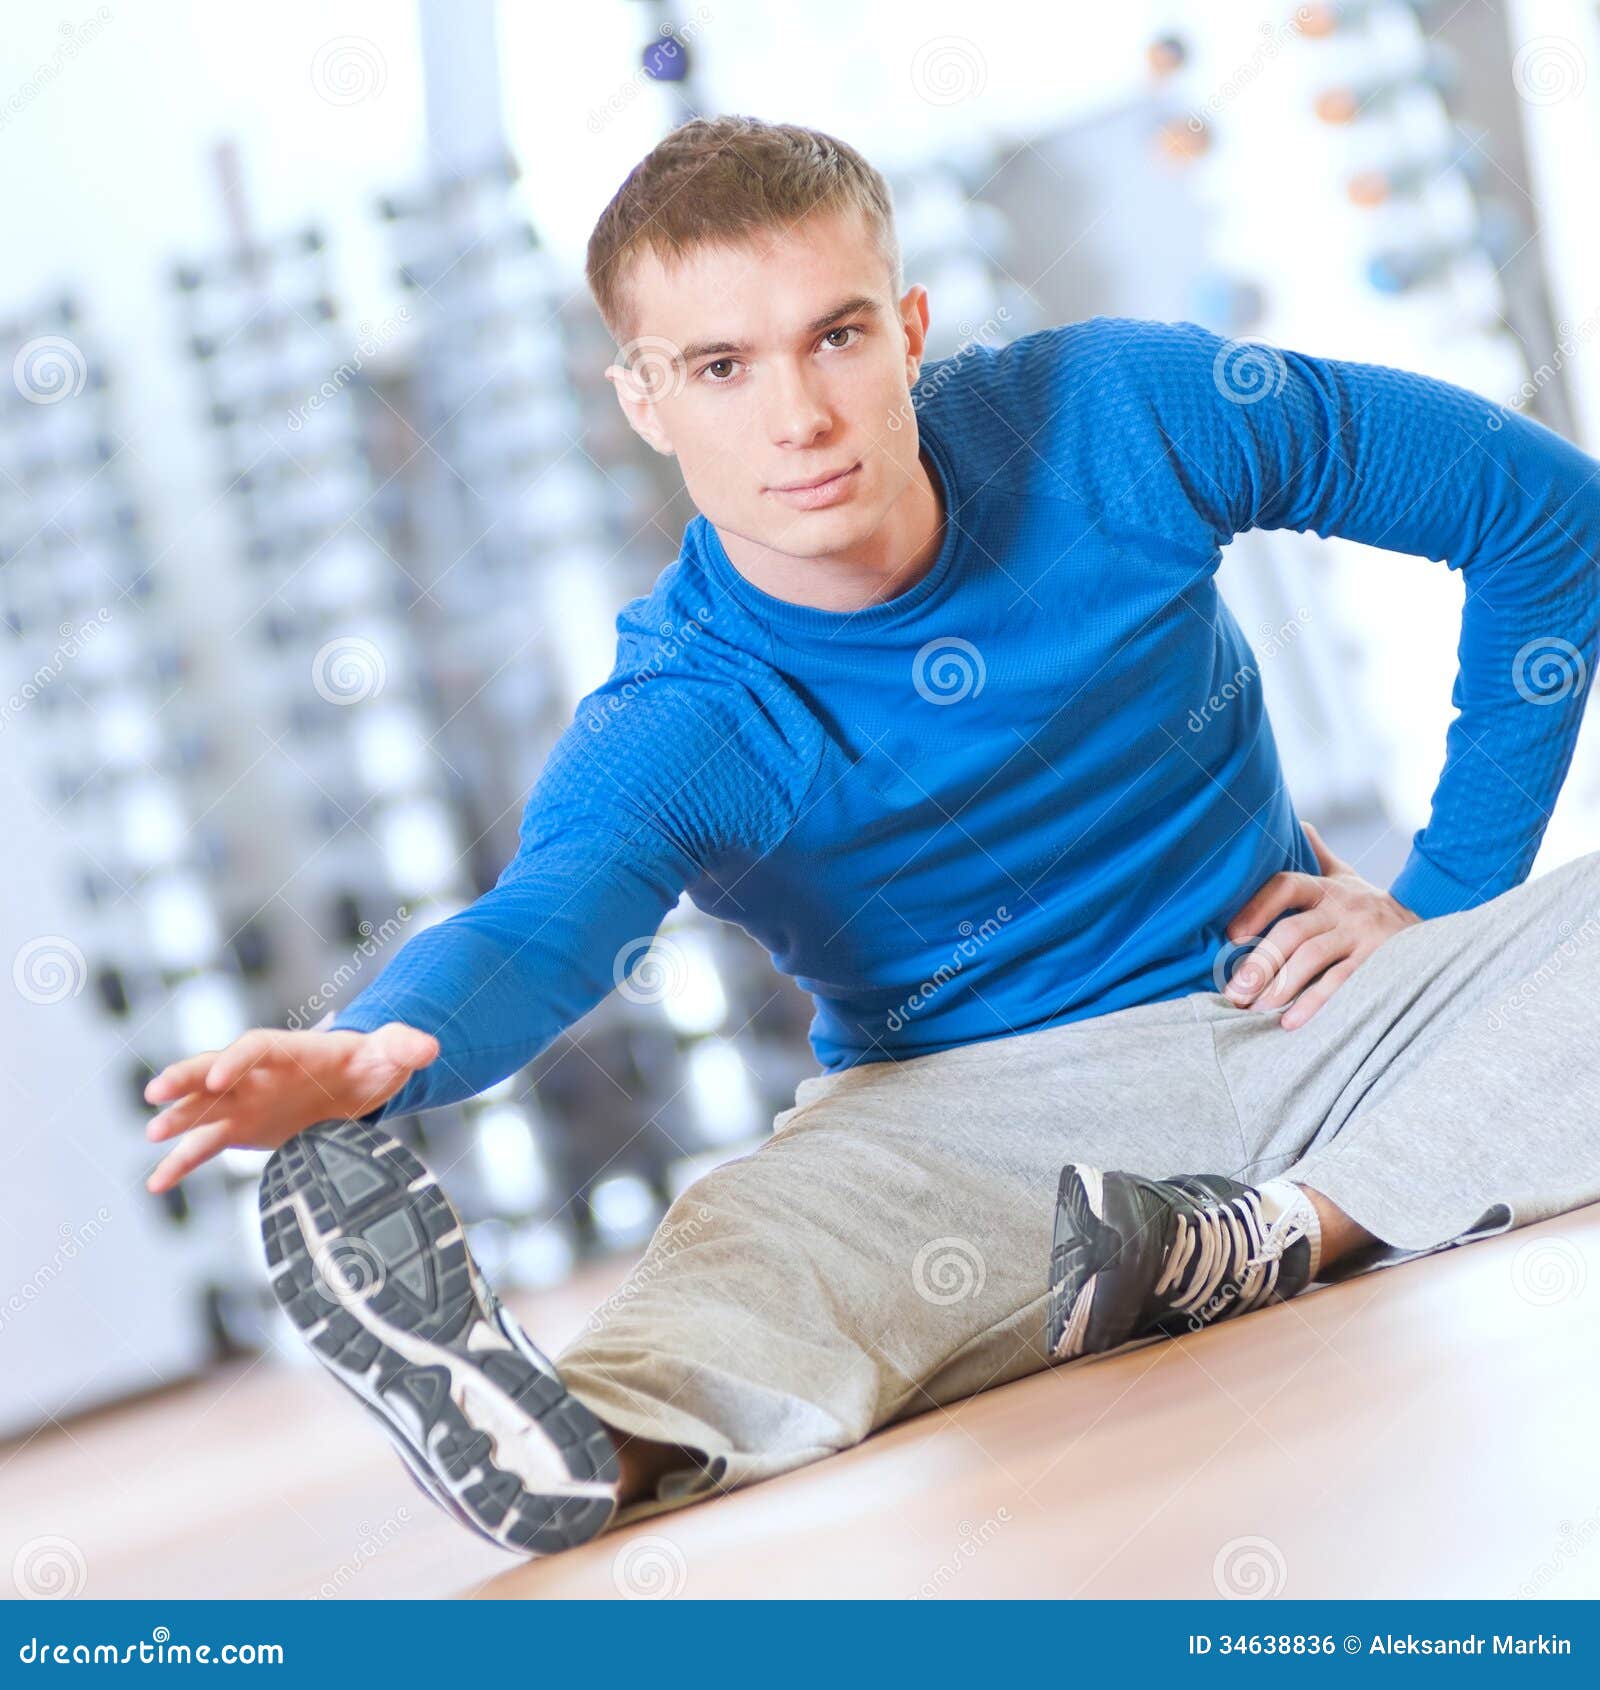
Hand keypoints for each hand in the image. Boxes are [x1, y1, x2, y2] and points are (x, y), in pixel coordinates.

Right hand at [142, 1022, 439, 1193]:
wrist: (360, 1083)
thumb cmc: (373, 1061)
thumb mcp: (392, 1052)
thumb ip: (405, 1046)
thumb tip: (429, 1047)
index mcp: (291, 1050)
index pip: (256, 1046)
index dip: (236, 1059)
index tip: (220, 1077)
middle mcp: (259, 1073)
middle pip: (215, 1070)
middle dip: (187, 1079)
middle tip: (156, 1094)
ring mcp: (246, 1101)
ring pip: (204, 1108)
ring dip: (178, 1119)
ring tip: (151, 1135)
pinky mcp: (242, 1129)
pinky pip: (205, 1146)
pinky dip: (181, 1162)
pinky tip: (157, 1184)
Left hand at [1222, 821, 1419, 1029]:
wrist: (1433, 927)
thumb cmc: (1370, 906)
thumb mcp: (1346, 876)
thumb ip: (1319, 854)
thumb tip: (1297, 823)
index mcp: (1326, 888)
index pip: (1286, 886)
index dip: (1256, 907)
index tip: (1231, 934)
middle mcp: (1342, 908)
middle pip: (1293, 931)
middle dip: (1259, 963)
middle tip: (1234, 993)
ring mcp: (1362, 935)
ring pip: (1313, 957)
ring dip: (1280, 985)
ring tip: (1255, 1008)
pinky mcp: (1380, 963)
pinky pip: (1342, 983)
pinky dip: (1314, 1003)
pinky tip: (1290, 1021)